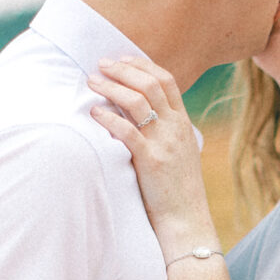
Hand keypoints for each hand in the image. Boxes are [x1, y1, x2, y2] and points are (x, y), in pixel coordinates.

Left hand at [87, 56, 218, 256]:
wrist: (187, 220)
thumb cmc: (178, 190)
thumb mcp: (179, 153)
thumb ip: (166, 132)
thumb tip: (140, 116)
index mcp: (183, 123)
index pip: (166, 80)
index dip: (142, 65)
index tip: (121, 59)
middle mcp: (175, 128)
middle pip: (150, 84)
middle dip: (123, 69)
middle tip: (100, 64)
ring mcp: (164, 143)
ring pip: (137, 101)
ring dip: (112, 87)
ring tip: (92, 82)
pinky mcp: (151, 161)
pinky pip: (127, 131)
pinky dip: (108, 118)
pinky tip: (94, 113)